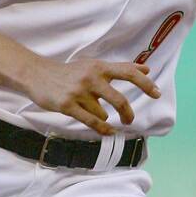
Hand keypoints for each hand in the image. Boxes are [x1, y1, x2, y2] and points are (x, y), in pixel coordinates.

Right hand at [20, 56, 160, 135]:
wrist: (38, 75)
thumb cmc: (70, 72)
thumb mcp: (94, 65)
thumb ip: (121, 68)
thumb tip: (146, 69)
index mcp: (99, 67)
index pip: (128, 72)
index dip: (145, 83)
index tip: (157, 93)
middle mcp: (91, 78)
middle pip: (119, 99)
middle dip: (127, 113)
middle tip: (129, 120)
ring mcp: (79, 93)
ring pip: (103, 113)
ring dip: (102, 117)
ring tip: (92, 111)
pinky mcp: (68, 106)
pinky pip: (91, 121)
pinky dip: (102, 128)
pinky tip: (108, 131)